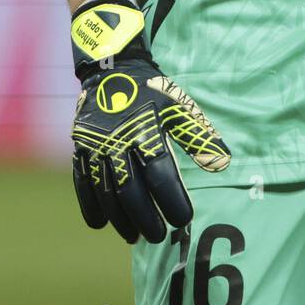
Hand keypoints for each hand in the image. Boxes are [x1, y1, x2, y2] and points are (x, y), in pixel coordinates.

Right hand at [70, 0, 229, 242]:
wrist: (112, 68)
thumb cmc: (152, 90)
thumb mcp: (179, 106)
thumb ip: (200, 136)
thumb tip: (223, 163)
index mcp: (146, 131)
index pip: (160, 175)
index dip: (173, 200)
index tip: (185, 220)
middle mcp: (117, 141)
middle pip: (131, 189)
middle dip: (146, 217)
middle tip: (160, 236)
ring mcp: (95, 146)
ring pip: (106, 191)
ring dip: (120, 218)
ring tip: (134, 237)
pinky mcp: (80, 148)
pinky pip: (83, 182)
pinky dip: (90, 205)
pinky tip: (100, 224)